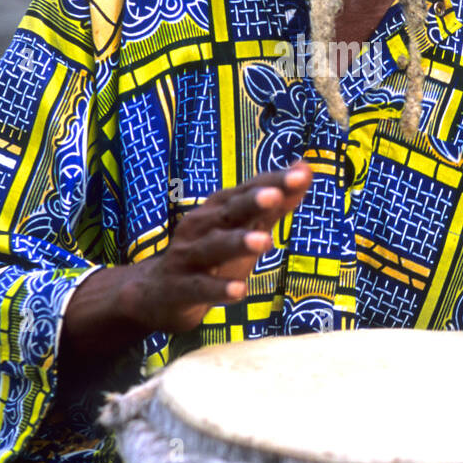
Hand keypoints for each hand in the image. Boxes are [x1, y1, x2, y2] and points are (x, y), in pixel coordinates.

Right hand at [61, 160, 312, 368]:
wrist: (156, 292)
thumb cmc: (210, 254)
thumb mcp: (244, 227)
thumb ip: (276, 204)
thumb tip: (305, 170)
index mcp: (219, 209)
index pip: (248, 191)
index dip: (274, 183)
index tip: (301, 174)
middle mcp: (202, 226)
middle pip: (230, 211)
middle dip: (252, 202)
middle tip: (275, 195)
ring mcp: (189, 256)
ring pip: (214, 247)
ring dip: (238, 243)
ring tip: (264, 242)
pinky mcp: (181, 287)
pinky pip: (201, 287)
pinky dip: (219, 288)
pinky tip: (240, 290)